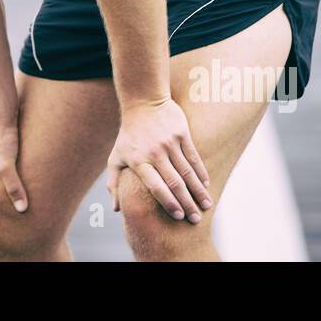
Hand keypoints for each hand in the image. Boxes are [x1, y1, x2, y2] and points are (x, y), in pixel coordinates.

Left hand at [105, 97, 211, 221]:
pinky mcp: (182, 134)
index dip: (168, 203)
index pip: (155, 187)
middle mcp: (155, 153)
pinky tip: (205, 185)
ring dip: (198, 191)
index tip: (178, 216)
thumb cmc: (128, 134)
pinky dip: (201, 173)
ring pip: (187, 172)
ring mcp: (169, 143)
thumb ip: (114, 182)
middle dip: (187, 203)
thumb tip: (115, 208)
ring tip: (206, 205)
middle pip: (174, 183)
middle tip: (195, 219)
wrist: (143, 102)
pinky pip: (194, 157)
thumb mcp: (116, 157)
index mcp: (138, 161)